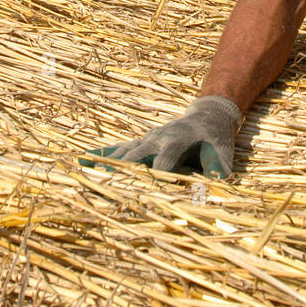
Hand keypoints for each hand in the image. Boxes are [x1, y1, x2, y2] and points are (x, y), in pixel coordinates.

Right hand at [79, 96, 241, 178]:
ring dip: (106, 165)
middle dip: (122, 171)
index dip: (157, 175)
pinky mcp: (141, 143)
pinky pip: (119, 149)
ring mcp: (146, 139)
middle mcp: (156, 138)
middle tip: (104, 187)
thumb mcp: (222, 149)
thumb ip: (217, 165)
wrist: (207, 114)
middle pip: (135, 156)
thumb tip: (218, 181)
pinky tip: (83, 161)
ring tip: (85, 176)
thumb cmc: (215, 136)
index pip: (164, 161)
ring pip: (122, 153)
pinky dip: (102, 155)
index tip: (146, 191)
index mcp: (176, 140)